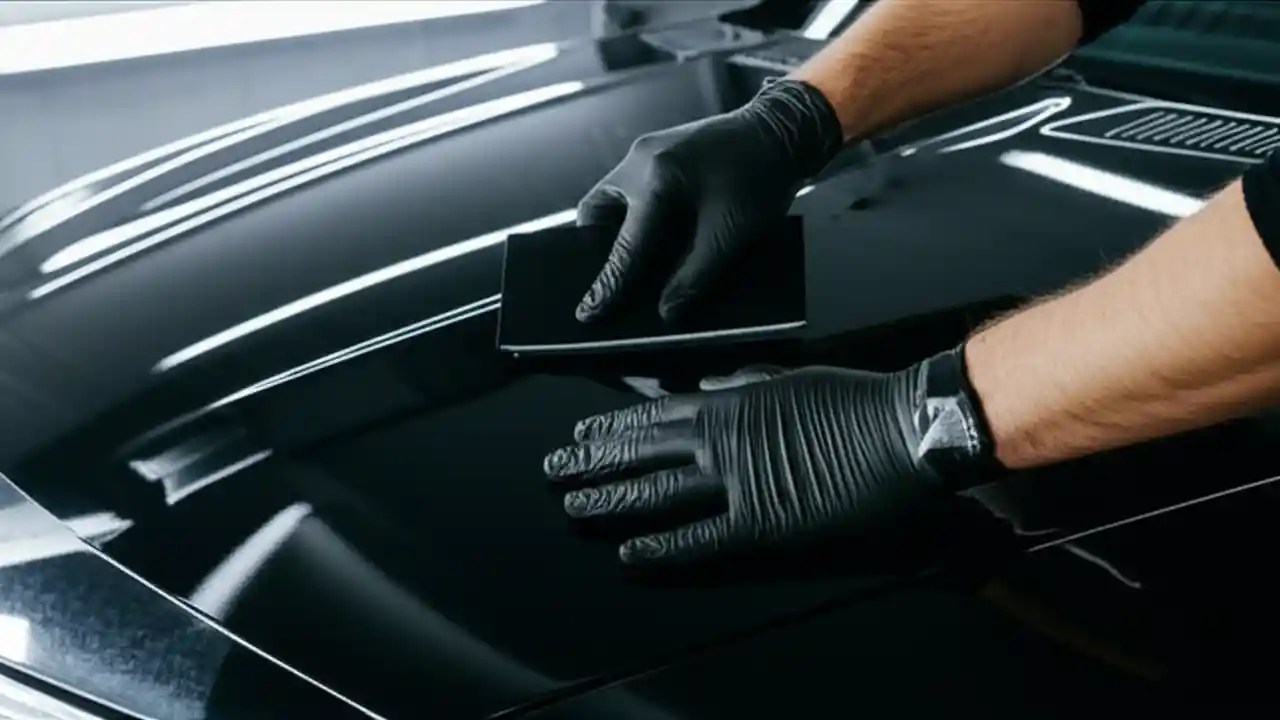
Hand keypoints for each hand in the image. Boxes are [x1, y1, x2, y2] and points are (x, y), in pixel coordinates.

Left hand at [543, 350, 998, 565]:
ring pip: (656, 494)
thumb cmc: (856, 400)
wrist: (903, 428)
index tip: (579, 434)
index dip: (610, 428)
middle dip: (592, 463)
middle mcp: (719, 440)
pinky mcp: (761, 523)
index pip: (651, 417)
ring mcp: (736, 482)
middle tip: (554, 472)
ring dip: (610, 501)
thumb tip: (711, 385)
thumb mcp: (792, 377)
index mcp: (728, 403)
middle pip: (640, 453)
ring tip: (572, 509)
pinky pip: (699, 538)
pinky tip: (629, 555)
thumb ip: (745, 382)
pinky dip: (662, 548)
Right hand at [574, 79, 841, 321]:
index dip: (609, 284)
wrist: (784, 130)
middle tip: (609, 281)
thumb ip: (694, 276)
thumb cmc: (762, 177)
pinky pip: (632, 188)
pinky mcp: (660, 150)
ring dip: (617, 230)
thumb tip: (667, 310)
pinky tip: (655, 235)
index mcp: (656, 179)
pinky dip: (636, 214)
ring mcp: (647, 149)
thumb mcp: (730, 234)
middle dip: (599, 249)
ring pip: (611, 198)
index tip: (590, 312)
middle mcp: (640, 159)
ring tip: (632, 261)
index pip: (625, 245)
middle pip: (598, 213)